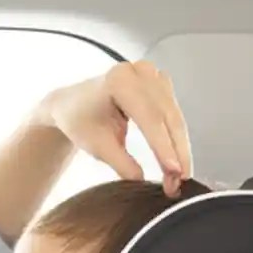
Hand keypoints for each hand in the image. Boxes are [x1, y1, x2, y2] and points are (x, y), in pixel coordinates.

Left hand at [37, 60, 192, 196]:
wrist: (72, 104)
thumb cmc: (80, 122)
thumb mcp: (98, 146)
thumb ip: (122, 163)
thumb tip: (144, 181)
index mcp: (118, 80)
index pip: (148, 118)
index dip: (163, 147)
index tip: (174, 171)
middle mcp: (138, 71)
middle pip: (165, 117)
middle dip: (175, 152)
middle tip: (180, 180)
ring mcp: (151, 74)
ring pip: (174, 116)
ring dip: (180, 147)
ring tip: (180, 176)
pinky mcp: (159, 82)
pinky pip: (173, 113)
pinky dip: (176, 136)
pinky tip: (179, 158)